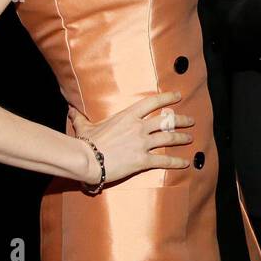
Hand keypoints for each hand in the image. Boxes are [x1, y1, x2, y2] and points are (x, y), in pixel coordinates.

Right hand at [68, 90, 194, 184]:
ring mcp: (142, 144)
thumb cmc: (85, 143)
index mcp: (128, 116)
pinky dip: (176, 162)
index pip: (152, 103)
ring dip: (182, 138)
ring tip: (190, 138)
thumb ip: (80, 116)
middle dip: (181, 120)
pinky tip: (186, 163)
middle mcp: (138, 128)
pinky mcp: (142, 160)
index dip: (167, 98)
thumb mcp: (84, 126)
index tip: (178, 96)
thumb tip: (70, 109)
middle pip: (166, 121)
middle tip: (190, 120)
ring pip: (168, 138)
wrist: (87, 160)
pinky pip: (164, 161)